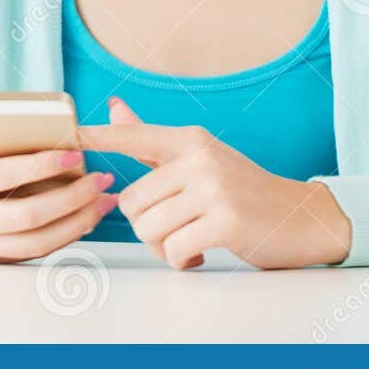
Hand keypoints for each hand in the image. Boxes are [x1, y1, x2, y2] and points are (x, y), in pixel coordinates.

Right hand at [0, 129, 116, 262]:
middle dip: (72, 199)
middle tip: (101, 180)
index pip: (2, 177)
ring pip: (35, 245)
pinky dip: (60, 240)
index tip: (72, 154)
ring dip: (76, 225)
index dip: (40, 166)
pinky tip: (82, 221)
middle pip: (28, 217)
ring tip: (103, 203)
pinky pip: (28, 255)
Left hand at [77, 97, 351, 269]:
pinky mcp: (225, 221)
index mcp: (189, 140)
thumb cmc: (242, 190)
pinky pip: (174, 250)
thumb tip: (113, 106)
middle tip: (175, 231)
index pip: (133, 135)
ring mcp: (213, 187)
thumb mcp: (199, 159)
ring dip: (164, 248)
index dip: (97, 138)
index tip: (67, 134)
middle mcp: (199, 157)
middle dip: (146, 227)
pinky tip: (199, 256)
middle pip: (131, 202)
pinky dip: (181, 262)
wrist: (301, 218)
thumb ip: (150, 139)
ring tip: (189, 243)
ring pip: (148, 229)